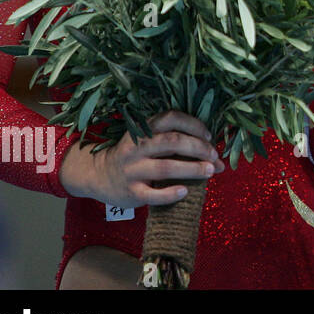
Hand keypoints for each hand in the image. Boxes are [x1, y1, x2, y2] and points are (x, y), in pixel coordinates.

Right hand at [58, 111, 224, 207]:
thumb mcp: (147, 141)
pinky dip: (170, 193)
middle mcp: (135, 148)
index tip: (208, 136)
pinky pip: (153, 194)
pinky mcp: (131, 192)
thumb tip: (215, 153)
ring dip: (192, 169)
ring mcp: (132, 170)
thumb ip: (175, 142)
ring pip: (166, 167)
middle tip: (215, 156)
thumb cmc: (134, 157)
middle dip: (198, 148)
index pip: (170, 118)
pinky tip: (185, 191)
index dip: (193, 124)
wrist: (98, 177)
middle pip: (172, 142)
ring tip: (210, 171)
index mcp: (142, 130)